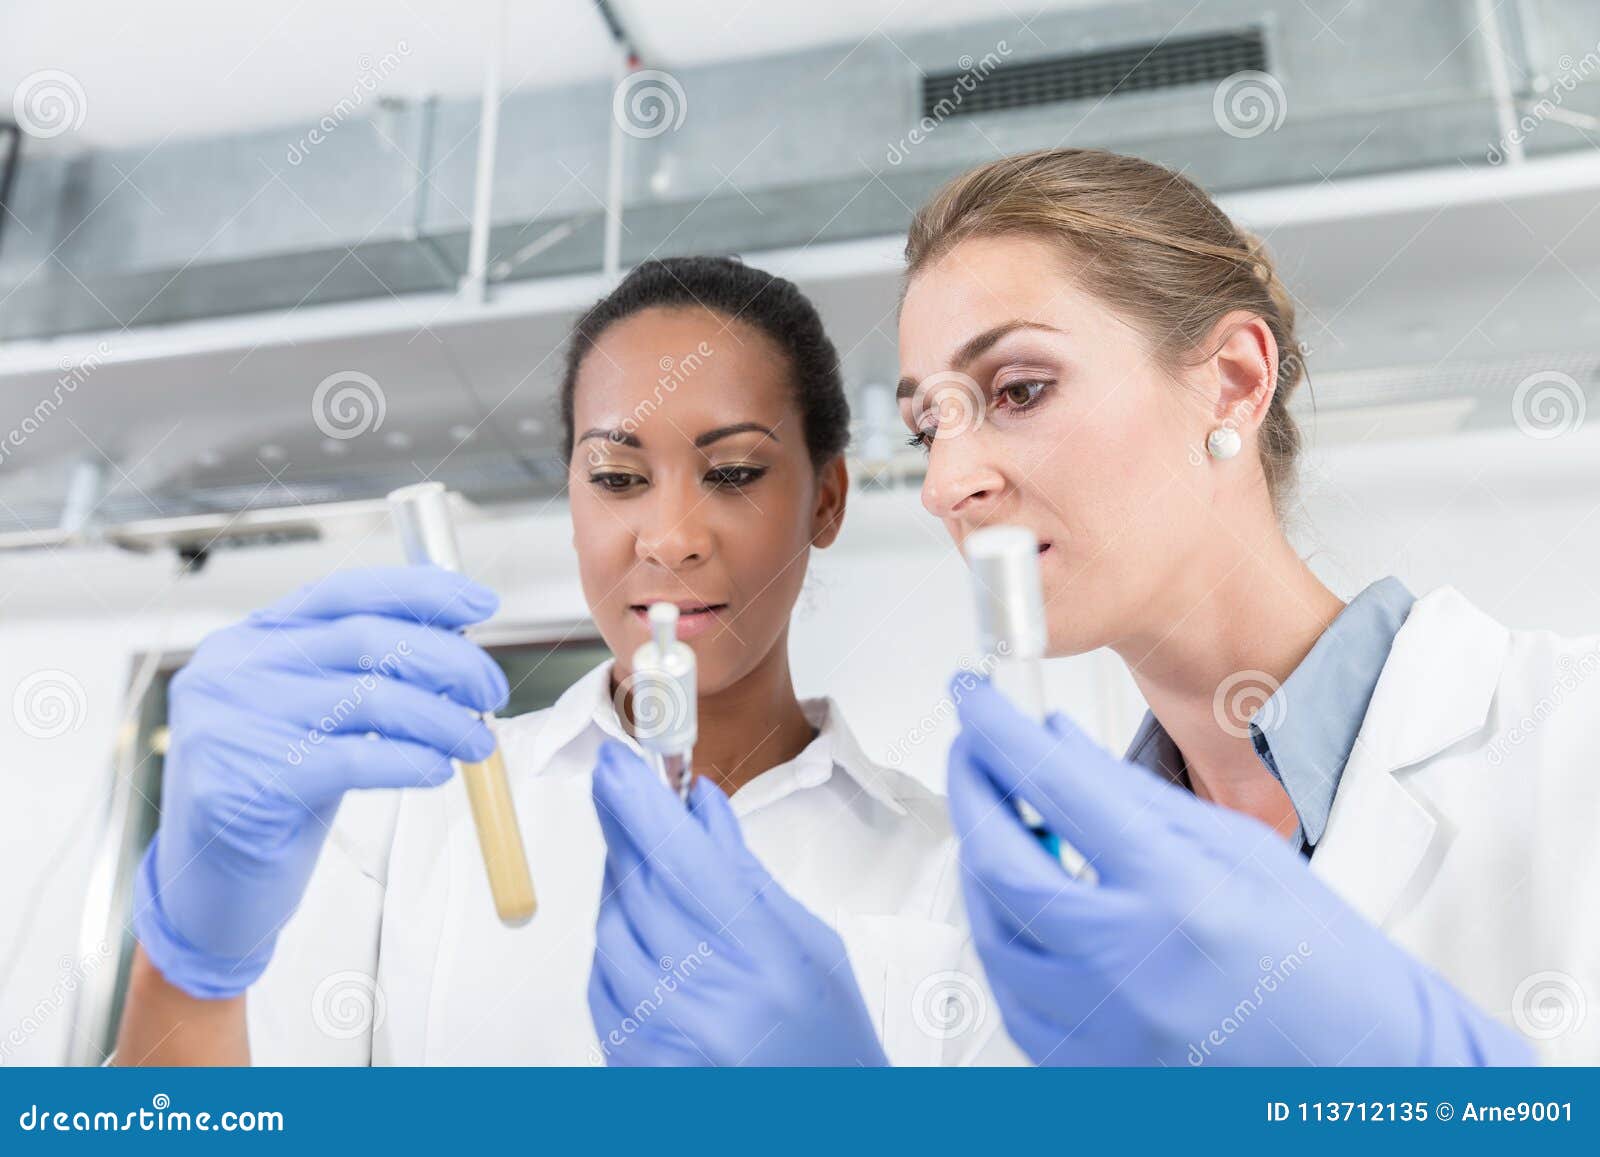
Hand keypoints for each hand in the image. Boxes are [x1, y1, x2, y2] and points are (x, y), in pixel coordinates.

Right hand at [134, 565, 507, 997]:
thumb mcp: (319, 717)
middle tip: (492, 692)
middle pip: (367, 639)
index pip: (345, 592)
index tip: (481, 604)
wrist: (213, 886)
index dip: (419, 593)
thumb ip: (366, 674)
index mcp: (252, 638)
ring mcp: (231, 722)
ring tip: (478, 744)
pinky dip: (411, 762)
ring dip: (442, 719)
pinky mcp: (245, 781)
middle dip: (448, 661)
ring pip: (370, 699)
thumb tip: (458, 646)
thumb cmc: (278, 793)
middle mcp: (233, 669)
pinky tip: (438, 771)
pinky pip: (354, 759)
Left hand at [587, 740, 886, 1066]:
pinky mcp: (635, 1065)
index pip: (683, 860)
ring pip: (611, 932)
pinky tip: (642, 935)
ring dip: (621, 888)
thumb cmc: (830, 1040)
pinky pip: (602, 984)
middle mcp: (711, 998)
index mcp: (768, 957)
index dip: (639, 804)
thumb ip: (745, 871)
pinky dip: (615, 946)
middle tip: (616, 787)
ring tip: (646, 871)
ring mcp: (667, 1038)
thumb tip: (699, 803)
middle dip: (624, 829)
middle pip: (639, 888)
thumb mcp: (810, 943)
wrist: (826, 1127)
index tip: (614, 763)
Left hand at [948, 680, 1531, 1065]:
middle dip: (972, 794)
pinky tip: (1026, 908)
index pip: (1055, 788)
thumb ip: (1134, 795)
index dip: (998, 732)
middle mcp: (1132, 968)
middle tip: (972, 753)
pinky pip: (1013, 999)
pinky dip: (1007, 941)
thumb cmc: (1326, 964)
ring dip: (983, 869)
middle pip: (1001, 866)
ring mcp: (1106, 1032)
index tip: (974, 700)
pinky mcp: (1091, 1074)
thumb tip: (1054, 741)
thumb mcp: (1242, 851)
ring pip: (994, 936)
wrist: (1368, 1073)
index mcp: (1179, 895)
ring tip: (1003, 826)